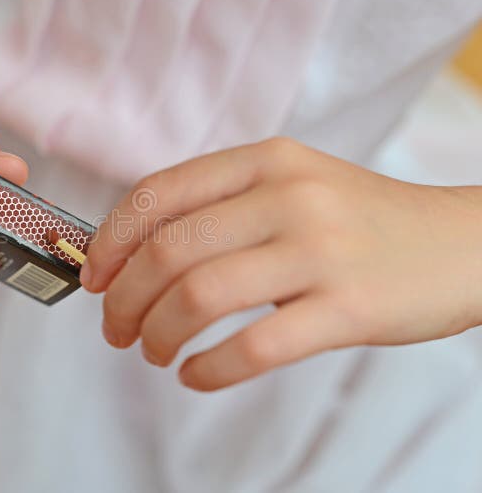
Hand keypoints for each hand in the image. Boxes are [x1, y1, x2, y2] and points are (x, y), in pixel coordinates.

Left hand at [82, 137, 481, 390]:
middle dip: (123, 300)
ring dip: (157, 335)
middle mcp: (288, 196)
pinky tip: (196, 376)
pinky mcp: (348, 308)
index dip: (110, 241)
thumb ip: (221, 206)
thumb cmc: (359, 221)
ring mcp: (319, 251)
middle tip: (115, 329)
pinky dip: (207, 370)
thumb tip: (133, 255)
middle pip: (167, 251)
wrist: (461, 245)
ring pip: (198, 297)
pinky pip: (253, 347)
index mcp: (265, 161)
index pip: (157, 193)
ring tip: (155, 352)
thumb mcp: (292, 185)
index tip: (93, 278)